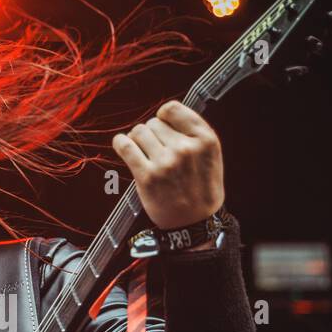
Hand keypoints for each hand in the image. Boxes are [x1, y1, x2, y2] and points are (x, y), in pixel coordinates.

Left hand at [112, 101, 224, 229]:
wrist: (195, 223)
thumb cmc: (201, 188)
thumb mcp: (210, 155)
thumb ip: (192, 132)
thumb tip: (164, 113)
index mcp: (205, 139)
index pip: (172, 109)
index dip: (163, 116)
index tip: (162, 125)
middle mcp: (186, 148)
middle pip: (153, 122)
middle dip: (151, 134)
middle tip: (156, 150)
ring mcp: (165, 163)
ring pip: (139, 132)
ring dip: (137, 140)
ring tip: (144, 153)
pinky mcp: (147, 176)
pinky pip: (126, 147)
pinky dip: (120, 143)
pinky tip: (121, 144)